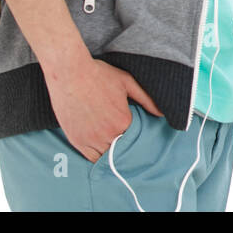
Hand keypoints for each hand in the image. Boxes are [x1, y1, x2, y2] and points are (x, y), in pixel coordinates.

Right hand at [42, 55, 163, 162]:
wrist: (70, 73)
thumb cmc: (99, 75)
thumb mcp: (127, 82)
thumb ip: (146, 100)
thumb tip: (162, 113)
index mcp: (123, 120)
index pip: (138, 139)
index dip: (140, 138)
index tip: (141, 137)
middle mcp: (108, 134)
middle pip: (123, 150)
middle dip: (128, 148)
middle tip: (131, 145)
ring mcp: (91, 139)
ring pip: (108, 157)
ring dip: (114, 155)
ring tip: (118, 148)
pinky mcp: (77, 141)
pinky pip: (91, 159)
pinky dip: (99, 159)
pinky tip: (104, 154)